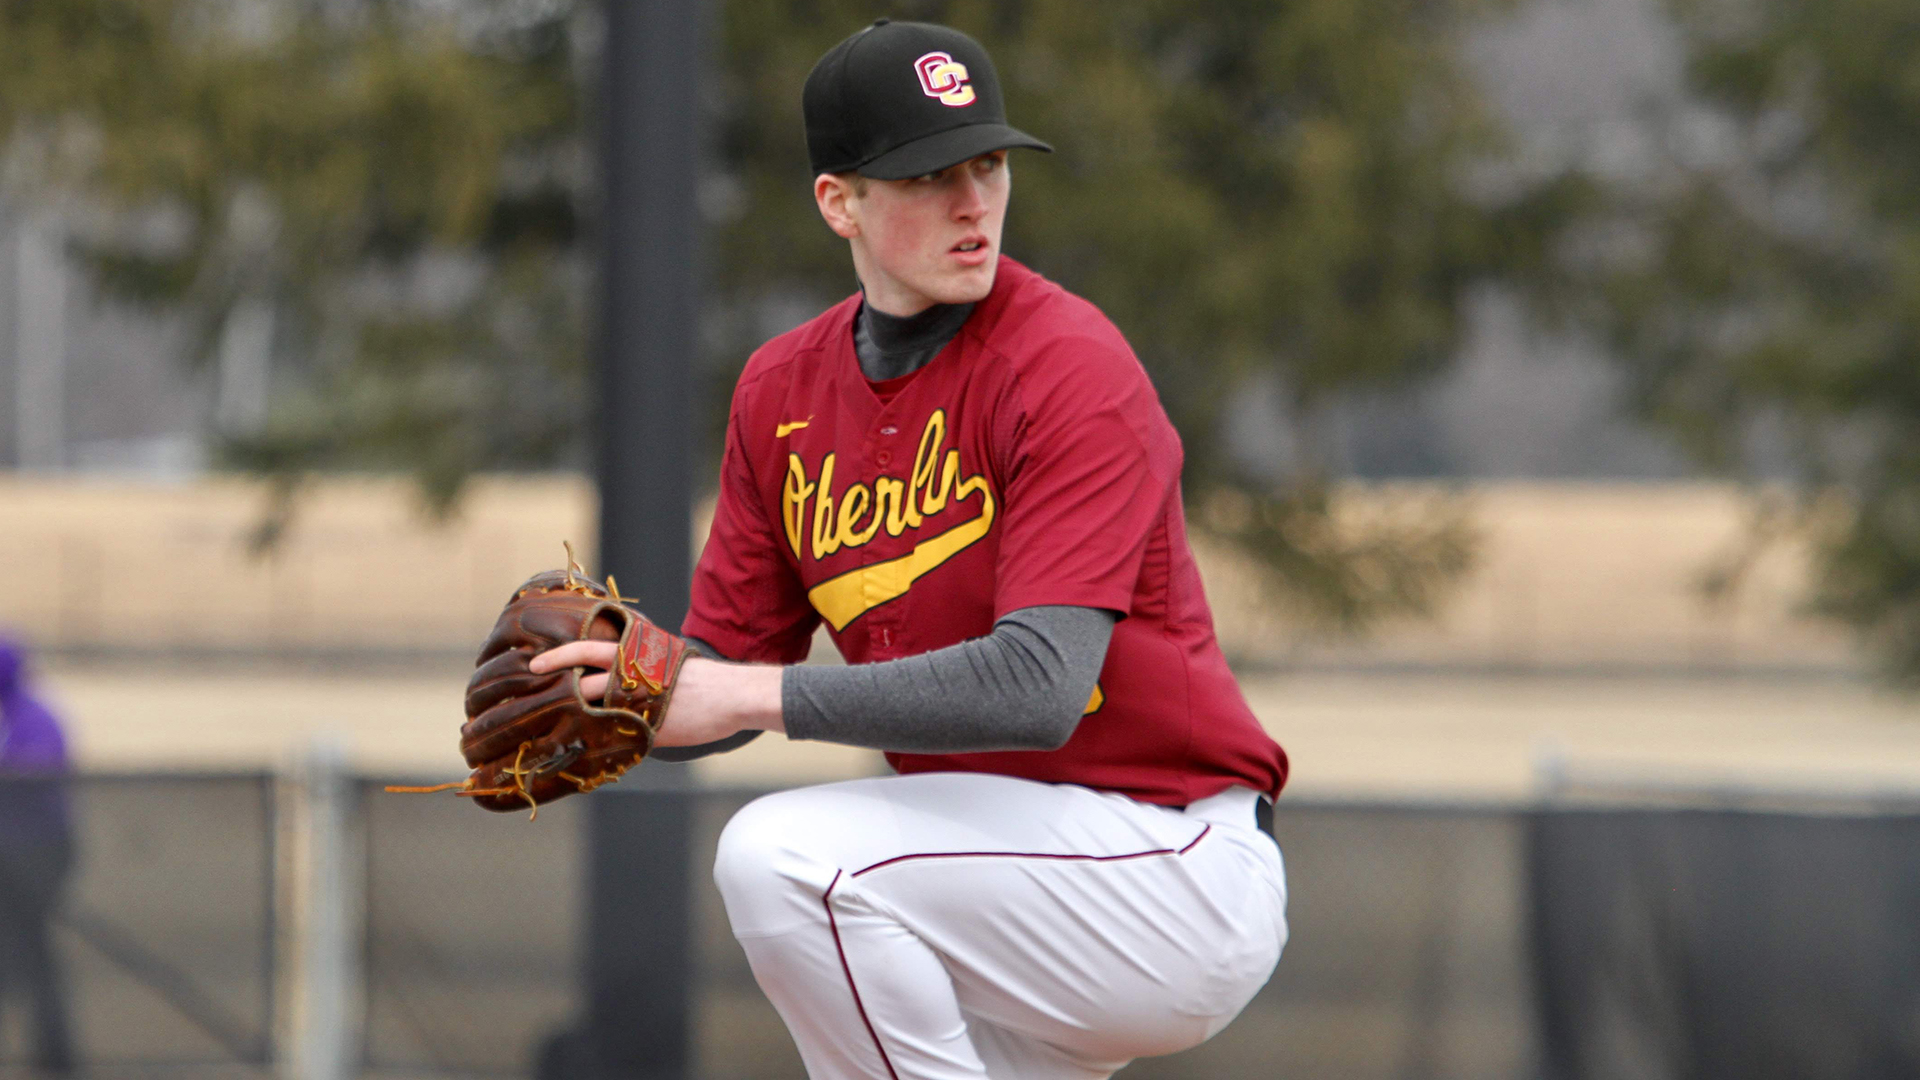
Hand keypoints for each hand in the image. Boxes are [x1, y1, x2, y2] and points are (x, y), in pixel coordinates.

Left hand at [527, 646, 783, 747]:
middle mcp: (632, 677)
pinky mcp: (649, 730)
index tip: (535, 665)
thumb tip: (614, 680)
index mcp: (634, 656)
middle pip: (584, 683)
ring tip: (550, 733)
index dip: (560, 656)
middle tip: (530, 702)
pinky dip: (601, 745)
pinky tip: (585, 754)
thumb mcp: (664, 661)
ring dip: (573, 721)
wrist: (731, 695)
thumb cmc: (700, 678)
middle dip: (556, 691)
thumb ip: (635, 671)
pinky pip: (618, 738)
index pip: (588, 651)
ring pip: (596, 712)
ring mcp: (639, 705)